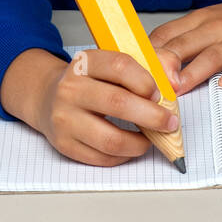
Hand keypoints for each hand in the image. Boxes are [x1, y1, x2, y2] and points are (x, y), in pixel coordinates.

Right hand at [1, 46, 183, 167]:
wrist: (47, 97)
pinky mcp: (64, 144)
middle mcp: (70, 89)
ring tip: (150, 138)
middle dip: (152, 116)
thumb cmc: (87, 82)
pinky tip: (131, 146)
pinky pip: (102, 157)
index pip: (120, 66)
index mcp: (84, 63)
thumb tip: (174, 78)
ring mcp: (65, 119)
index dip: (146, 81)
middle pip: (118, 103)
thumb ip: (145, 65)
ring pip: (111, 138)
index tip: (160, 93)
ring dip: (139, 143)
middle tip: (169, 122)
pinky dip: (124, 155)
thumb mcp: (108, 65)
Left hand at [148, 0, 221, 94]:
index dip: (148, 53)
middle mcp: (217, 28)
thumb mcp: (215, 20)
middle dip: (165, 64)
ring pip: (212, 56)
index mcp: (202, 20)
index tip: (132, 71)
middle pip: (185, 45)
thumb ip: (188, 37)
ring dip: (193, 72)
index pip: (167, 34)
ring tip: (179, 89)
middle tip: (148, 84)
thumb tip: (155, 58)